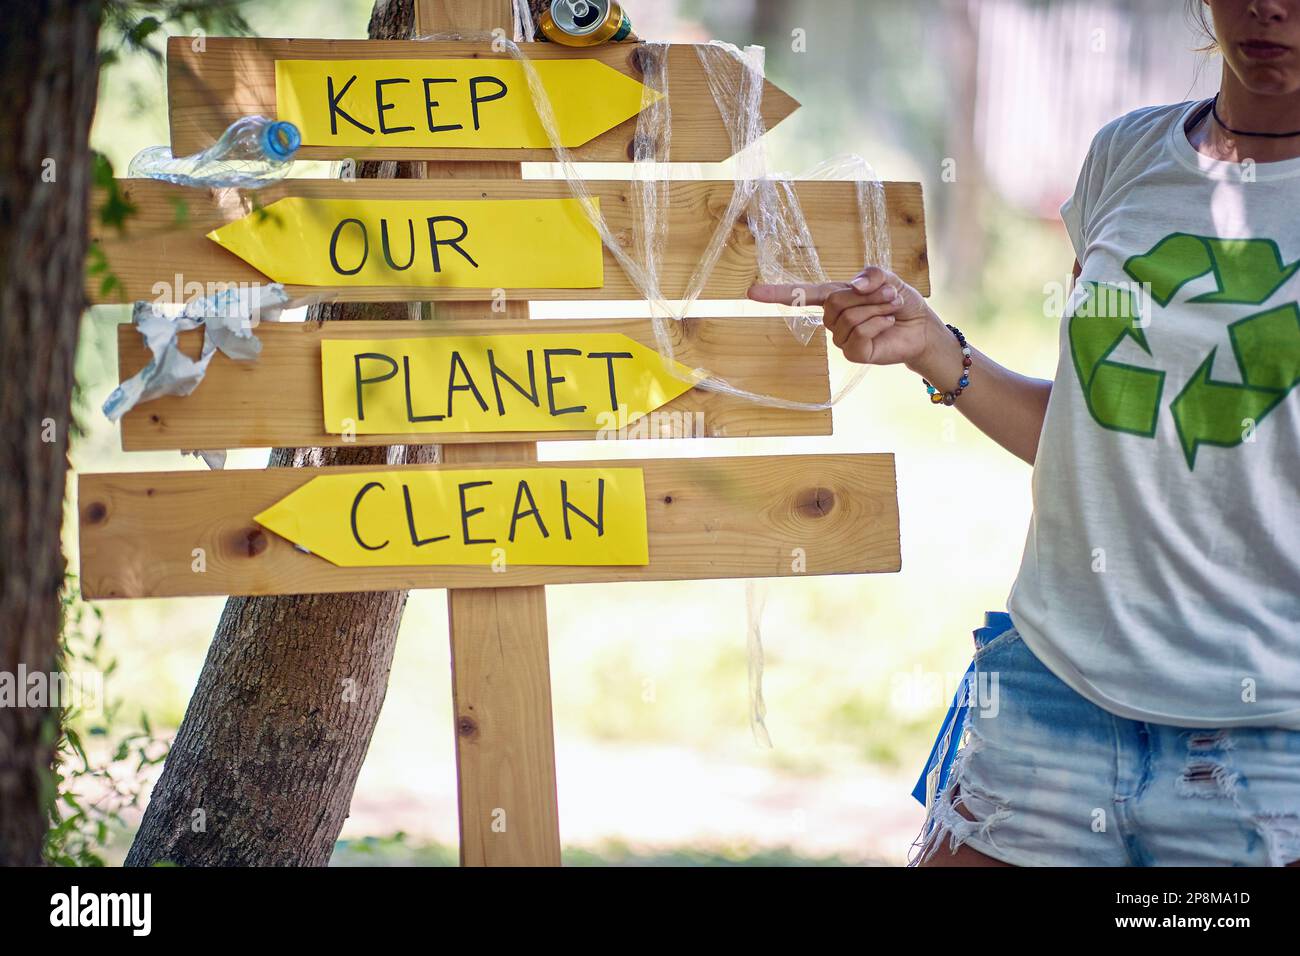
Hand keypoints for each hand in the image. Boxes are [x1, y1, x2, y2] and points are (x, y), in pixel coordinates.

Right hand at [748, 266, 938, 367]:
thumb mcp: (887, 278)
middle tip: (889, 295)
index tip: (751, 292)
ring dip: (877, 308)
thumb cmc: (900, 301)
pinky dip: (878, 324)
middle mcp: (833, 319)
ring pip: (849, 318)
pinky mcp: (854, 354)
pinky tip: (887, 324)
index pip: (800, 294)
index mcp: (834, 297)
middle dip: (868, 295)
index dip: (776, 294)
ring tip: (891, 309)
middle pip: (835, 301)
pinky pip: (859, 335)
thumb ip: (870, 275)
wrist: (920, 326)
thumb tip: (854, 286)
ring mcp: (841, 338)